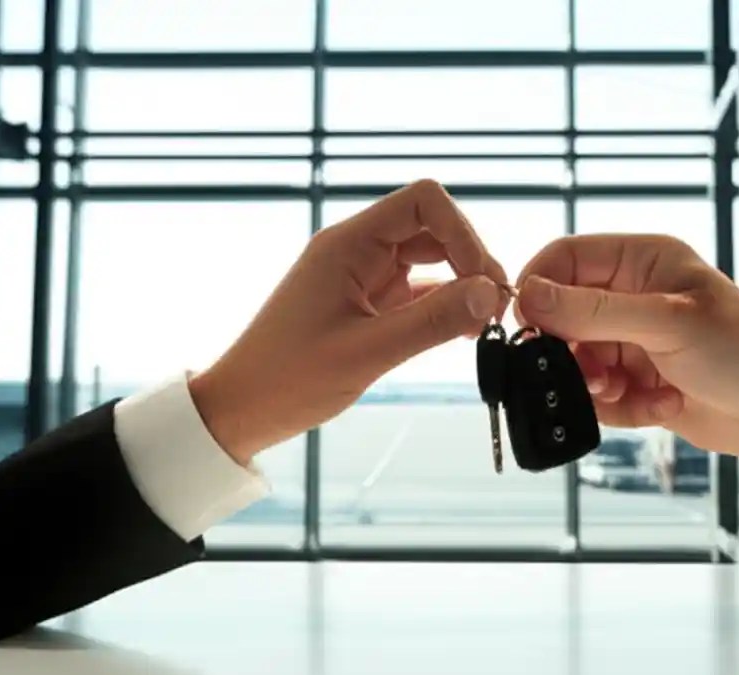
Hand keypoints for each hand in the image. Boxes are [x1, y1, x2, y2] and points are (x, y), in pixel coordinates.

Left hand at [189, 180, 507, 462]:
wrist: (241, 408)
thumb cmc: (288, 379)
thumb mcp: (369, 352)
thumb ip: (433, 321)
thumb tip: (492, 293)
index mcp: (349, 245)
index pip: (424, 201)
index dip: (463, 233)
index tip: (483, 281)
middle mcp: (357, 251)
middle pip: (434, 228)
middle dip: (471, 260)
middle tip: (497, 308)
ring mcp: (364, 276)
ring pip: (431, 260)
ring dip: (462, 285)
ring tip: (485, 324)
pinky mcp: (369, 304)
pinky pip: (419, 291)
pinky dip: (445, 306)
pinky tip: (464, 332)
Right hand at [514, 233, 738, 479]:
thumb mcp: (667, 323)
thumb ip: (594, 311)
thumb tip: (529, 297)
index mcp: (643, 262)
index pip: (565, 259)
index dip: (540, 288)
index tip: (529, 325)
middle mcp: (633, 298)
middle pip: (562, 315)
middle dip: (568, 350)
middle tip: (590, 371)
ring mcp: (635, 342)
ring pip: (575, 361)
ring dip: (594, 384)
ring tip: (627, 392)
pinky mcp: (638, 384)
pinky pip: (598, 397)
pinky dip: (621, 408)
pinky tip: (662, 406)